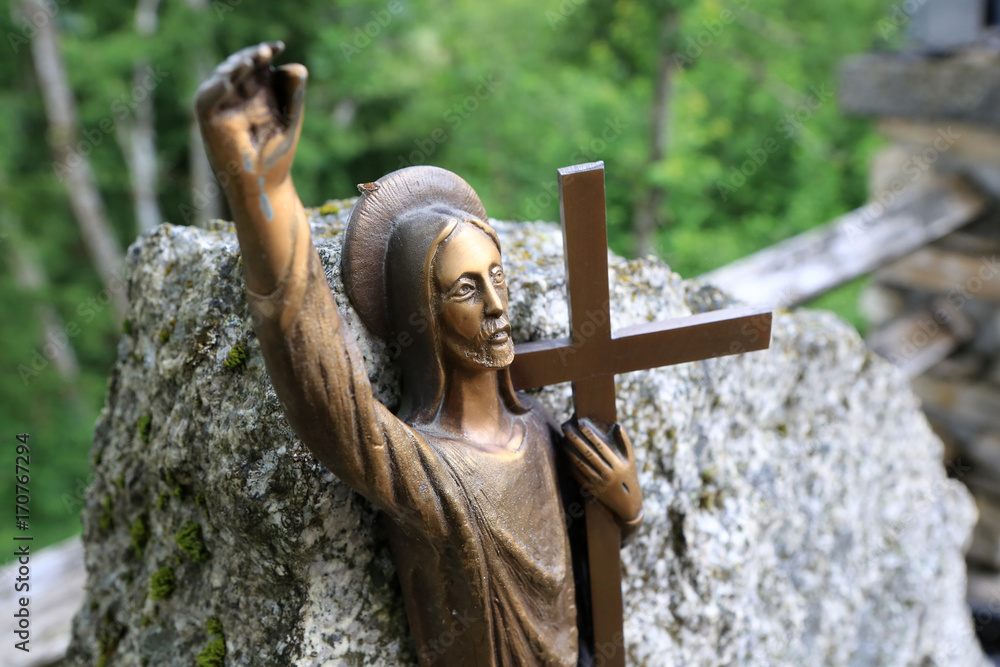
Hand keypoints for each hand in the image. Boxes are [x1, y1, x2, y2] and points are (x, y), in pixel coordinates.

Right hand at [195, 41, 307, 191]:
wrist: (264, 184)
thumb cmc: (277, 155)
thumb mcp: (290, 118)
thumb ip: (293, 93)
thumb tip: (296, 66)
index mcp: (255, 92)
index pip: (256, 64)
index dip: (264, 52)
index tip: (279, 47)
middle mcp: (236, 95)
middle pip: (238, 65)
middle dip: (250, 56)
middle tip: (266, 52)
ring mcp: (221, 106)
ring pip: (222, 76)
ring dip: (234, 66)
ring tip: (251, 61)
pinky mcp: (208, 120)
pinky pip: (206, 98)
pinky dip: (216, 87)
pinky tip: (229, 80)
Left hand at [561, 418, 642, 524]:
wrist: (627, 503)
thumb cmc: (628, 476)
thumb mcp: (630, 460)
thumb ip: (625, 442)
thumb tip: (617, 425)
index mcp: (617, 465)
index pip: (601, 446)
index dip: (590, 434)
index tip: (580, 423)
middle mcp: (607, 474)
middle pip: (588, 454)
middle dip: (575, 440)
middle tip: (566, 428)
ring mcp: (599, 483)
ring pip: (581, 464)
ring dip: (570, 452)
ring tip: (563, 440)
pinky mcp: (592, 490)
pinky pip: (578, 476)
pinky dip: (571, 466)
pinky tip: (565, 456)